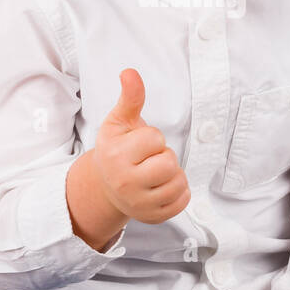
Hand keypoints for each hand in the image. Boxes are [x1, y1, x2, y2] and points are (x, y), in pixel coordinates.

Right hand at [93, 68, 191, 224]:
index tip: (139, 144)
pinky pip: (183, 200)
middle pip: (169, 163)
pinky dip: (179, 191)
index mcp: (115, 156)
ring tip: (155, 172)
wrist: (106, 186)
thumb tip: (130, 72)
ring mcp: (140, 204)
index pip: (155, 139)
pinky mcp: (153, 217)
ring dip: (173, 173)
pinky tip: (162, 186)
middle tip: (148, 159)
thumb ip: (130, 98)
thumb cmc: (116, 148)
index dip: (152, 138)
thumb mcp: (118, 122)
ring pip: (179, 182)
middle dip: (164, 156)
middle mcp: (125, 183)